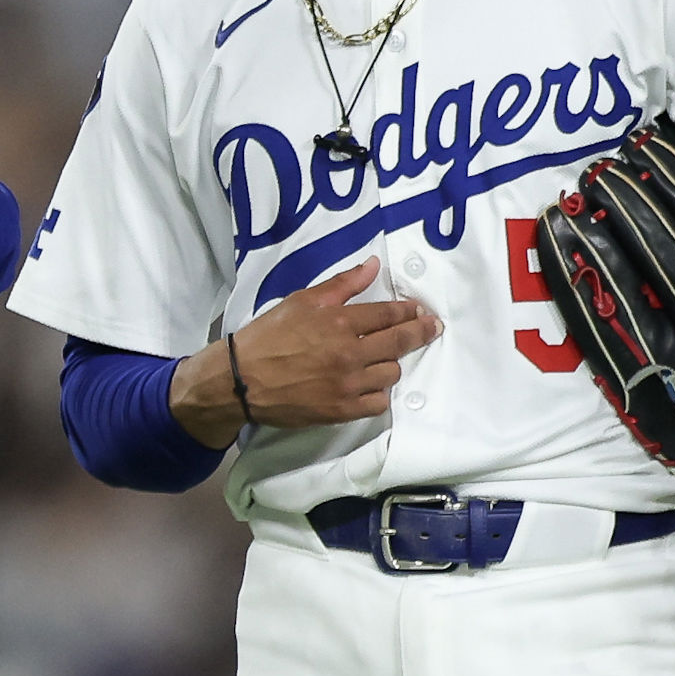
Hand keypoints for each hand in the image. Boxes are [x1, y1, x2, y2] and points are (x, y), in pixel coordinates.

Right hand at [170, 256, 442, 442]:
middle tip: (433, 328)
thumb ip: (342, 284)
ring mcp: (348, 384)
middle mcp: (350, 353)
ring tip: (384, 358)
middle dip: (421, 332)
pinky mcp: (342, 410)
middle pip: (399, 342)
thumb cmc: (269, 336)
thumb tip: (374, 265)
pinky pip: (378, 403)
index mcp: (340, 322)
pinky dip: (379, 393)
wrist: (241, 379)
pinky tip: (372, 385)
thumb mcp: (302, 300)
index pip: (389, 314)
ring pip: (391, 373)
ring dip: (392, 363)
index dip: (409, 311)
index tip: (420, 311)